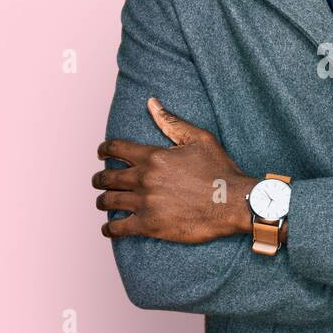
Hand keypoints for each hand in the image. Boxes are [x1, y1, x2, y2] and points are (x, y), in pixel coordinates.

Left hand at [94, 96, 255, 242]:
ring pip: (109, 201)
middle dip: (99, 178)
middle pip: (107, 177)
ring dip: (102, 201)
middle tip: (99, 181)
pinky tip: (109, 228)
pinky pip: (118, 227)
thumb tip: (151, 103)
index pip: (115, 149)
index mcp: (153, 156)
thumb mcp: (199, 138)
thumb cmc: (219, 170)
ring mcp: (145, 203)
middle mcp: (144, 178)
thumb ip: (171, 122)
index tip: (101, 154)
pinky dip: (110, 228)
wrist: (233, 202)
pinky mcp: (150, 225)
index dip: (104, 150)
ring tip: (103, 202)